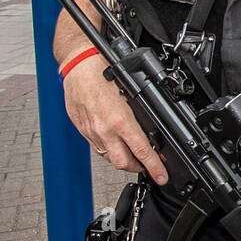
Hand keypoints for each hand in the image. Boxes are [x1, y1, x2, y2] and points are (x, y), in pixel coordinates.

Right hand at [62, 55, 169, 184]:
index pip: (141, 151)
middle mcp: (104, 130)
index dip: (154, 167)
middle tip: (148, 166)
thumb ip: (139, 113)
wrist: (78, 64)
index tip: (161, 176)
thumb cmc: (102, 71)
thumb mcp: (130, 91)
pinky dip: (108, 149)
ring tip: (133, 156)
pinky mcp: (82, 129)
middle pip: (123, 163)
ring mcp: (91, 131)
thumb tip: (151, 128)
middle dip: (138, 168)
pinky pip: (97, 147)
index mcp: (120, 120)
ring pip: (109, 157)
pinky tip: (114, 143)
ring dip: (122, 160)